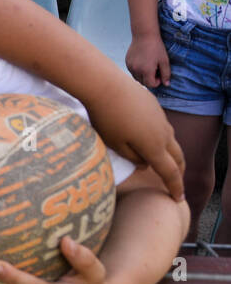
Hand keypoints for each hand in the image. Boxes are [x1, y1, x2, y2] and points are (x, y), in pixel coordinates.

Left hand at [84, 72, 183, 200]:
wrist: (106, 85)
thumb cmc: (106, 118)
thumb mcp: (115, 144)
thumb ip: (132, 157)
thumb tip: (145, 164)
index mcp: (154, 147)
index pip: (170, 172)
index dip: (175, 187)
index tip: (178, 198)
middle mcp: (163, 133)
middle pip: (178, 157)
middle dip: (178, 171)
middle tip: (175, 182)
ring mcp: (161, 118)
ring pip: (172, 141)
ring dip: (172, 154)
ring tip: (165, 162)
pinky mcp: (155, 106)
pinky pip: (163, 127)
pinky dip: (162, 138)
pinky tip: (151, 139)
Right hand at [125, 33, 170, 88]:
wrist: (144, 35)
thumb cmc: (156, 48)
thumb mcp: (164, 61)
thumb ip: (166, 74)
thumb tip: (166, 84)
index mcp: (146, 71)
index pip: (150, 84)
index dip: (157, 81)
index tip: (160, 73)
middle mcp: (136, 70)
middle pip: (143, 82)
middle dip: (150, 79)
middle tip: (155, 69)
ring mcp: (130, 66)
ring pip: (137, 77)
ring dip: (143, 75)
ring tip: (148, 66)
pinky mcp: (127, 62)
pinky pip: (132, 71)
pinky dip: (137, 70)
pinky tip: (142, 62)